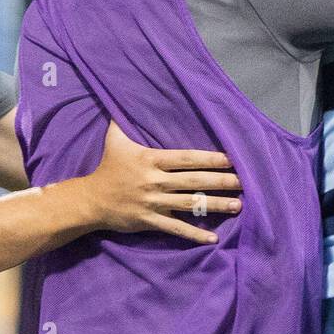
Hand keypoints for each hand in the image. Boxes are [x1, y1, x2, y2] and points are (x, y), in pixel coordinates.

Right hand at [81, 120, 240, 243]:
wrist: (90, 200)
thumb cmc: (107, 167)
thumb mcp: (115, 139)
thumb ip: (125, 119)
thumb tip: (126, 95)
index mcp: (151, 160)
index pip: (186, 158)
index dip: (209, 158)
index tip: (231, 159)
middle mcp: (155, 181)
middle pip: (194, 180)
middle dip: (220, 181)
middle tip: (244, 181)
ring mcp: (153, 203)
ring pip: (190, 205)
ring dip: (215, 205)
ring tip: (237, 205)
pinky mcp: (150, 221)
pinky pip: (176, 229)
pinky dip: (195, 235)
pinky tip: (213, 238)